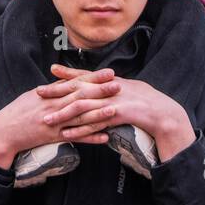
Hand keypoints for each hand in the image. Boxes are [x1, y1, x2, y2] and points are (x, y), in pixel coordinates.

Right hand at [0, 70, 115, 168]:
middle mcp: (54, 107)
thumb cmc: (18, 111)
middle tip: (118, 85)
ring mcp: (54, 123)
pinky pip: (75, 139)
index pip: (75, 83)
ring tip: (115, 109)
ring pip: (80, 118)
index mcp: (50, 94)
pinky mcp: (53, 138)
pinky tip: (105, 138)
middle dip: (100, 91)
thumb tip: (67, 80)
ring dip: (98, 114)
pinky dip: (90, 138)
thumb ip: (52, 89)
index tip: (109, 72)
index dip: (93, 77)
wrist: (4, 132)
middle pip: (80, 97)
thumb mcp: (34, 95)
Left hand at [41, 74, 196, 162]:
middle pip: (78, 89)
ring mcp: (113, 101)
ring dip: (63, 113)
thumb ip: (113, 86)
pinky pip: (95, 124)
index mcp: (111, 81)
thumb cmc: (147, 102)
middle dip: (57, 91)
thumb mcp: (129, 88)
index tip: (51, 70)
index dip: (68, 73)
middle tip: (38, 92)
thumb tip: (103, 83)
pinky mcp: (117, 115)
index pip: (86, 75)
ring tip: (46, 118)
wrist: (165, 113)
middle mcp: (109, 88)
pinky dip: (80, 129)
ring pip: (83, 107)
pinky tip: (67, 134)